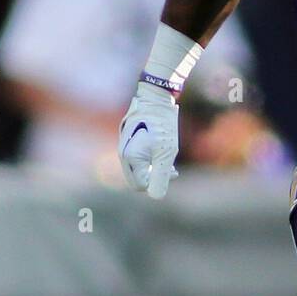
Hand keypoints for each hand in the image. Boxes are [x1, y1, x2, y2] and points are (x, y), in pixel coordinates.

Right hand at [118, 82, 179, 198]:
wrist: (156, 98)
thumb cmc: (162, 125)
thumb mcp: (166, 152)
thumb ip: (160, 176)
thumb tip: (156, 197)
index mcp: (129, 158)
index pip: (140, 185)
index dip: (157, 183)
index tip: (172, 172)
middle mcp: (123, 153)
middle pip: (138, 178)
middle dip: (155, 177)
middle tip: (173, 171)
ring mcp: (125, 146)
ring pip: (139, 169)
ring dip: (154, 169)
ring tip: (171, 163)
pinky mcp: (130, 140)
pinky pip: (138, 158)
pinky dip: (150, 160)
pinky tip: (163, 153)